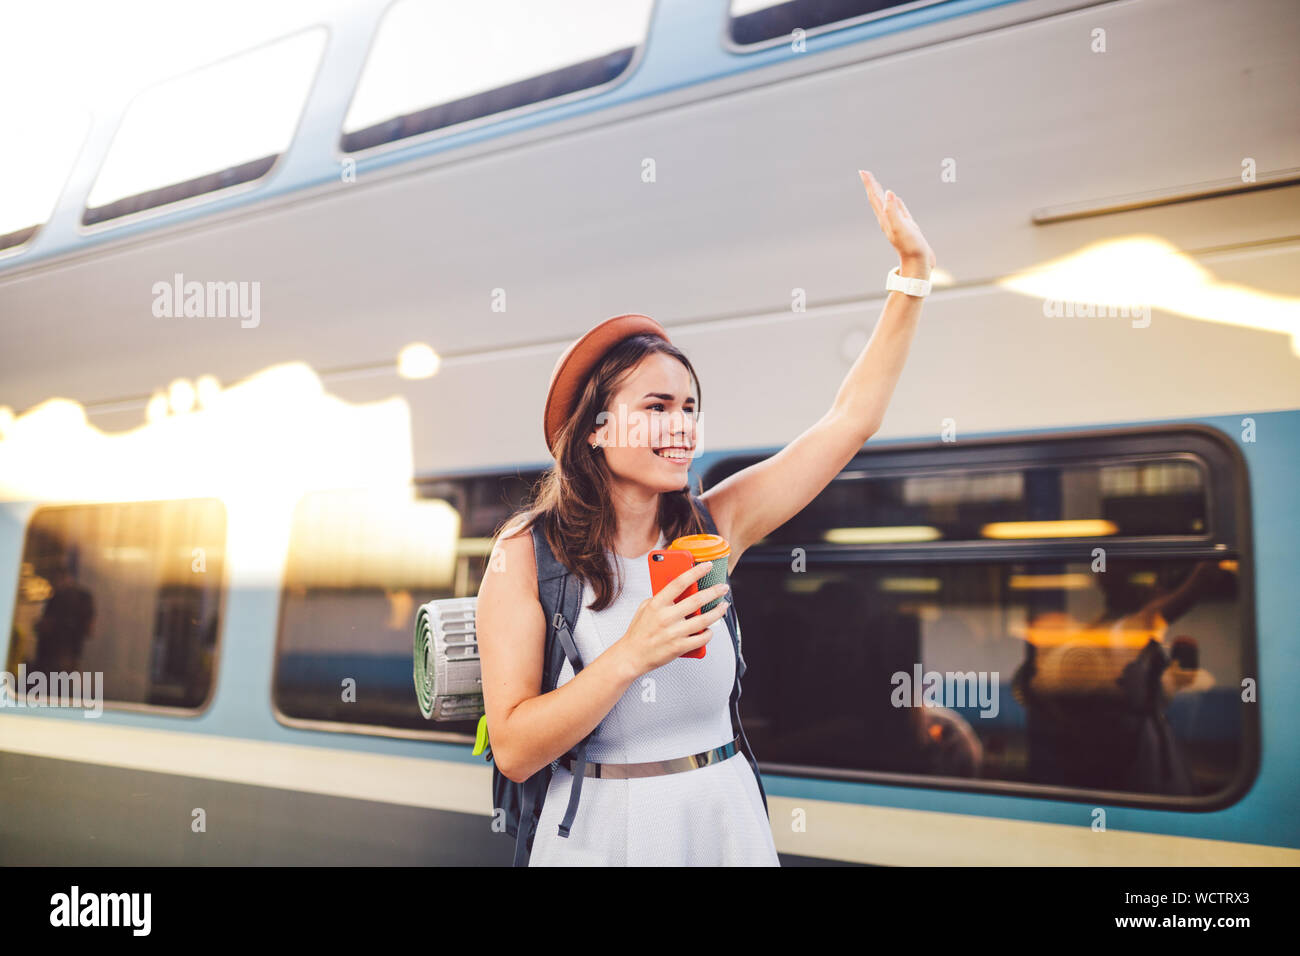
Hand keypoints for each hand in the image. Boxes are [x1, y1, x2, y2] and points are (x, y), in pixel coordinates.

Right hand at [615, 560, 730, 674]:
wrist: (632, 656)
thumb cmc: (639, 632)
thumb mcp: (645, 607)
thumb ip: (660, 597)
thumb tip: (679, 588)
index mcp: (657, 604)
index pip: (679, 582)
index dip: (695, 572)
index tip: (707, 566)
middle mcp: (666, 617)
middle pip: (696, 600)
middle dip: (714, 592)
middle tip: (722, 588)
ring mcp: (674, 633)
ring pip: (703, 620)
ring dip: (717, 612)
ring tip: (723, 606)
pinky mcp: (679, 647)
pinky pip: (701, 638)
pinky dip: (709, 633)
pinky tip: (711, 629)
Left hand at [859, 169, 935, 278]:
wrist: (919, 263)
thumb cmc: (910, 246)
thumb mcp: (901, 227)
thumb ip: (893, 210)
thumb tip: (887, 193)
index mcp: (885, 218)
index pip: (874, 197)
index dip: (870, 183)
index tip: (863, 171)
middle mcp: (889, 220)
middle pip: (877, 199)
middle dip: (871, 185)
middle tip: (865, 173)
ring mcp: (898, 223)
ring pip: (886, 204)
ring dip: (881, 193)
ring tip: (876, 185)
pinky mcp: (907, 226)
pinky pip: (900, 210)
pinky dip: (896, 203)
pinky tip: (895, 199)